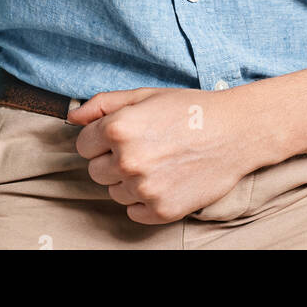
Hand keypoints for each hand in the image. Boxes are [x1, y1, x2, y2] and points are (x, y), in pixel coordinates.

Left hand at [68, 86, 261, 224]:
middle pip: (95, 170)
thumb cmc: (189, 110)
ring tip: (158, 160)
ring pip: (114, 191)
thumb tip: (72, 116)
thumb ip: (103, 104)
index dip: (100, 137)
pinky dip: (144, 199)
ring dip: (128, 179)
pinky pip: (133, 210)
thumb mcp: (145, 95)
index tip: (122, 133)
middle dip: (112, 158)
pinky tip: (164, 178)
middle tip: (144, 146)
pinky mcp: (160, 210)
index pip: (83, 144)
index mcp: (119, 129)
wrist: (234, 132)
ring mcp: (144, 189)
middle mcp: (127, 161)